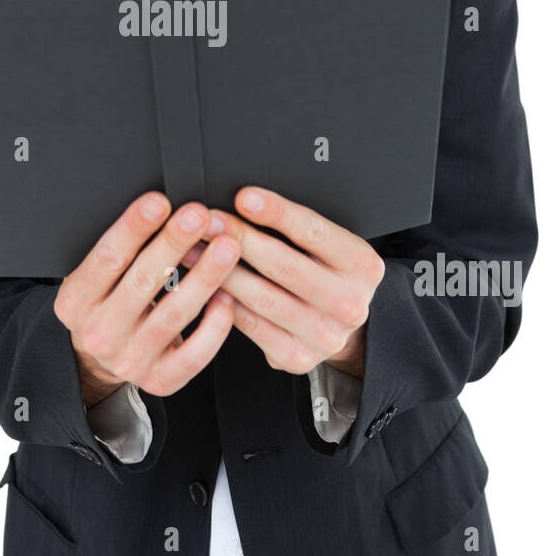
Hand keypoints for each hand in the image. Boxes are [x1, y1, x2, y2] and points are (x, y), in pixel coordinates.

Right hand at [54, 192, 240, 403]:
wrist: (99, 358)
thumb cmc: (107, 301)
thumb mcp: (96, 276)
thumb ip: (120, 248)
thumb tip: (160, 206)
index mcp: (76, 301)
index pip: (107, 258)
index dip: (134, 228)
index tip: (160, 201)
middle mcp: (99, 333)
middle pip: (142, 282)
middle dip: (174, 244)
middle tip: (199, 215)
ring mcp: (130, 360)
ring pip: (174, 314)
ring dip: (205, 277)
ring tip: (227, 247)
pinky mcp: (160, 380)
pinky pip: (195, 354)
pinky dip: (215, 324)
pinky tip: (229, 296)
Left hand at [181, 187, 384, 378]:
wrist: (339, 323)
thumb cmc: (325, 272)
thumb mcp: (329, 246)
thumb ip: (298, 228)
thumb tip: (246, 201)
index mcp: (362, 266)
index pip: (315, 232)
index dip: (276, 212)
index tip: (243, 198)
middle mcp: (349, 303)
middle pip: (284, 265)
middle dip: (239, 239)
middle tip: (206, 222)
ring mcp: (324, 335)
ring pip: (262, 298)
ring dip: (221, 271)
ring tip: (193, 249)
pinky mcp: (297, 357)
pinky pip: (251, 325)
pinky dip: (225, 302)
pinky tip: (207, 285)